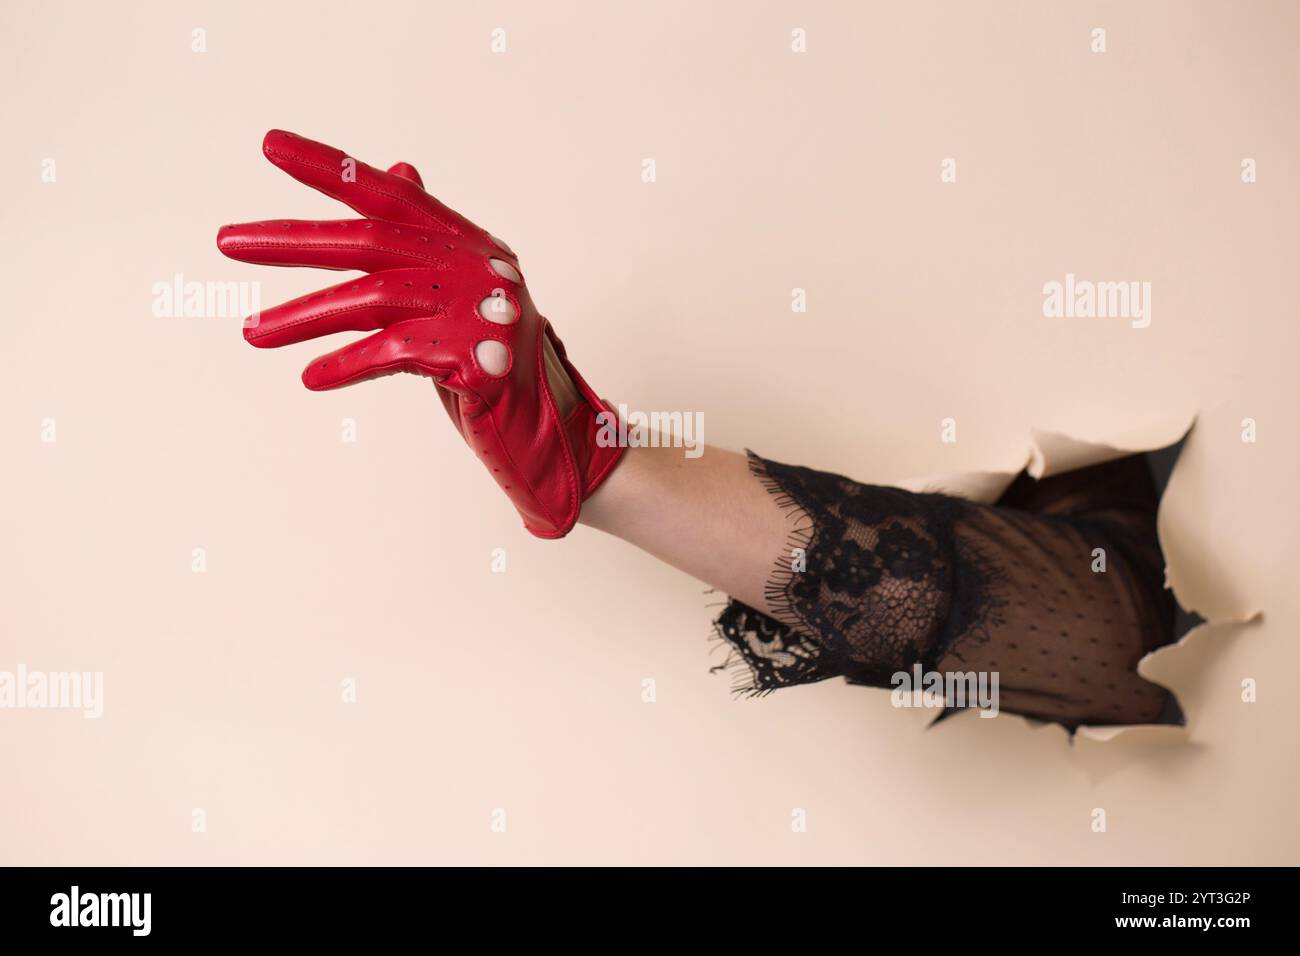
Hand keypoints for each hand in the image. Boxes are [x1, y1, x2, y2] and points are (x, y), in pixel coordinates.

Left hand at [217, 130, 622, 536]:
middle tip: (228, 242)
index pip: (391, 195)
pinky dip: (349, 363)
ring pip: (373, 297)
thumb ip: (426, 243)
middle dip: (292, 242)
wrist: (557, 435)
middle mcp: (477, 264)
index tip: (270, 146)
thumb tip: (399, 171)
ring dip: (304, 317)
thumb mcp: (458, 297)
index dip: (330, 169)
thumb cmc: (497, 367)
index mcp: (469, 244)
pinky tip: (312, 378)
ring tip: (252, 334)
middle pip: (369, 242)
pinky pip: (395, 352)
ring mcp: (480, 307)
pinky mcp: (478, 354)